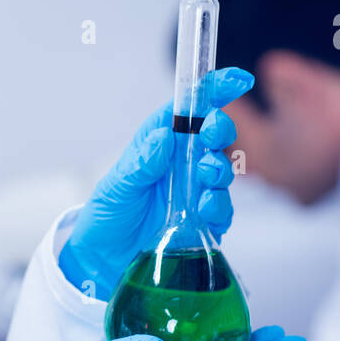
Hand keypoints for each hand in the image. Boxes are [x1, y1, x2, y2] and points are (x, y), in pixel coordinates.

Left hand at [58, 67, 253, 301]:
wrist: (103, 259)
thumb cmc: (108, 214)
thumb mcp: (117, 185)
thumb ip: (140, 163)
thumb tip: (164, 137)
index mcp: (159, 142)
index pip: (189, 109)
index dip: (214, 90)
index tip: (236, 80)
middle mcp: (181, 163)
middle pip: (213, 135)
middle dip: (219, 129)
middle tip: (211, 134)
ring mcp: (194, 191)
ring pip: (222, 171)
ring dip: (219, 169)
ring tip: (206, 177)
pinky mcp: (202, 221)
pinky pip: (222, 210)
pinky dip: (219, 207)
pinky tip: (206, 210)